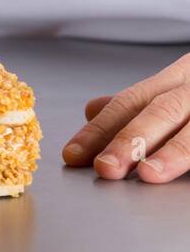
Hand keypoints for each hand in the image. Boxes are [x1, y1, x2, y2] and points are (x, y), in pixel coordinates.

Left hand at [62, 54, 189, 182]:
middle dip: (132, 139)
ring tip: (151, 173)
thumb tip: (91, 110)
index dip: (101, 128)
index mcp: (180, 78)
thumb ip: (139, 103)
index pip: (131, 101)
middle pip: (164, 110)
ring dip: (176, 151)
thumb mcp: (179, 87)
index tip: (73, 155)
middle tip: (106, 168)